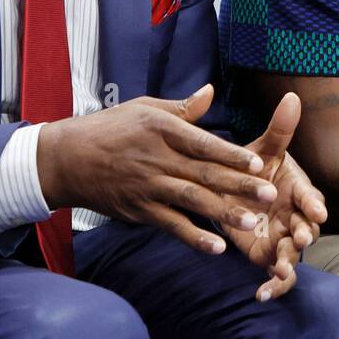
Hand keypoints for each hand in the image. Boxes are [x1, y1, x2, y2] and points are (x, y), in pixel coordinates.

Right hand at [35, 84, 277, 254]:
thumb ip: (181, 108)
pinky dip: (193, 237)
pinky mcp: (140, 210)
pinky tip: (216, 247)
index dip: (232, 155)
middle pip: (205, 174)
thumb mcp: (143, 109)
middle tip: (270, 195)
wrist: (67, 159)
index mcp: (161, 129)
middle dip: (240, 186)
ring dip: (224, 213)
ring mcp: (148, 187)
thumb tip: (211, 92)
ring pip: (192, 201)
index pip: (203, 143)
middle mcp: (157, 158)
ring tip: (253, 222)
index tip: (260, 164)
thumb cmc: (109, 128)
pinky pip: (171, 225)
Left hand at [218, 93, 327, 300]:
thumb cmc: (253, 167)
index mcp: (298, 190)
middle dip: (306, 234)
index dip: (313, 204)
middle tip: (302, 238)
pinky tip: (261, 294)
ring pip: (294, 254)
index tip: (316, 210)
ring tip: (281, 266)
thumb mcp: (264, 149)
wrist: (230, 189)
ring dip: (290, 262)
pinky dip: (273, 287)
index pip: (311, 197)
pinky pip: (277, 275)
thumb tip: (291, 96)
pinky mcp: (268, 256)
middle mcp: (296, 216)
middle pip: (307, 228)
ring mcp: (284, 238)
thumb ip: (279, 128)